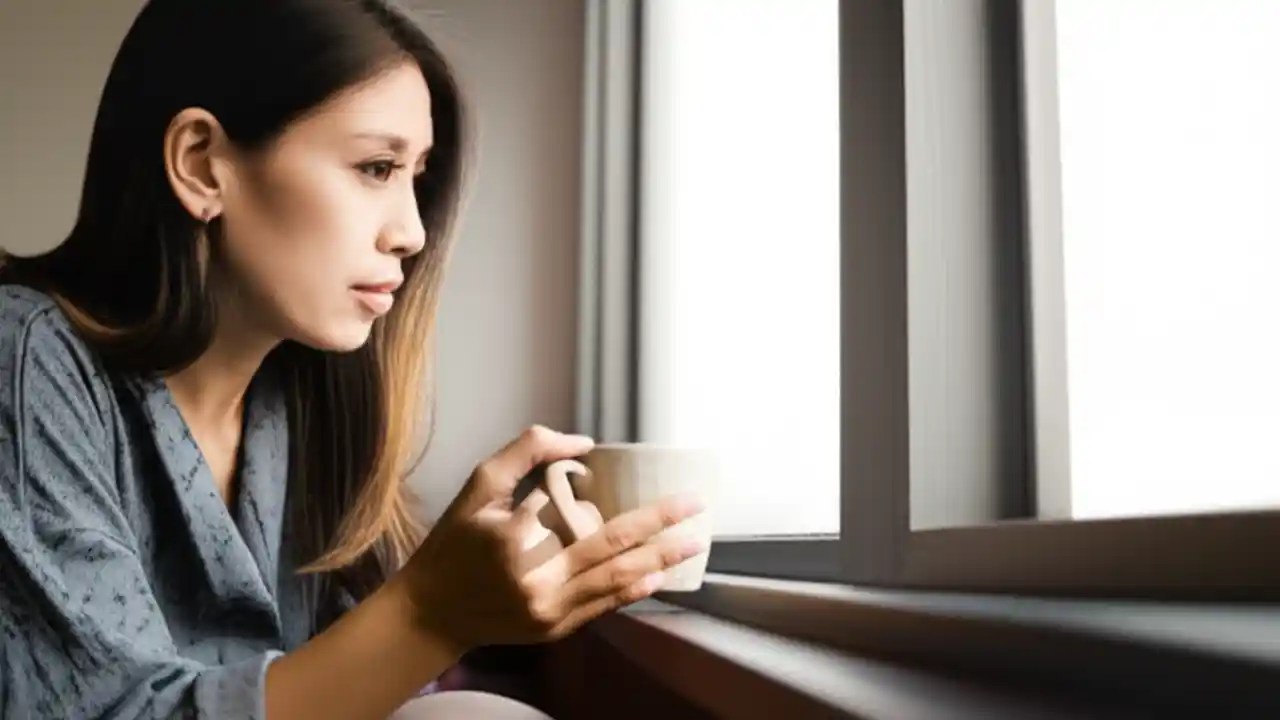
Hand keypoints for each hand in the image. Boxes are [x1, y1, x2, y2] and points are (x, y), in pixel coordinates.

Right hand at [396, 425, 706, 652]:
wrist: (432, 611)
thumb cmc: (455, 544)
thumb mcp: (480, 486)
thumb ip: (526, 451)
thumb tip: (582, 442)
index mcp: (515, 539)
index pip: (570, 504)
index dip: (591, 487)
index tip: (619, 470)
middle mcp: (537, 578)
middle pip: (612, 545)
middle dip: (660, 524)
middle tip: (695, 505)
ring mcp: (549, 609)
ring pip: (616, 579)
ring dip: (659, 559)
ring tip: (692, 542)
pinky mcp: (554, 629)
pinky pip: (604, 606)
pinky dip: (633, 589)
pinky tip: (658, 575)